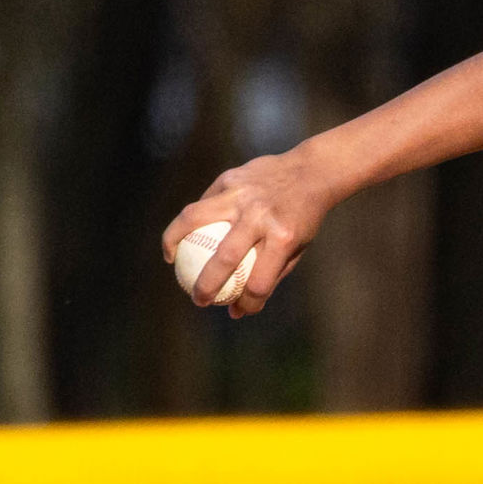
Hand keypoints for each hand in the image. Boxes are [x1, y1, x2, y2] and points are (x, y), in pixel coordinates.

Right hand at [162, 149, 338, 316]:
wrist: (310, 171)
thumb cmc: (303, 217)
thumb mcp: (298, 247)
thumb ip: (270, 276)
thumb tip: (237, 310)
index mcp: (283, 237)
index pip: (259, 282)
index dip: (247, 304)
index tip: (236, 312)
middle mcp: (260, 216)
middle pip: (225, 258)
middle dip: (206, 286)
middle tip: (199, 301)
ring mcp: (242, 195)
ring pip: (195, 218)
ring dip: (174, 241)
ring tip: (172, 259)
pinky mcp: (230, 179)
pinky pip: (203, 202)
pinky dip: (189, 220)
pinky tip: (180, 233)